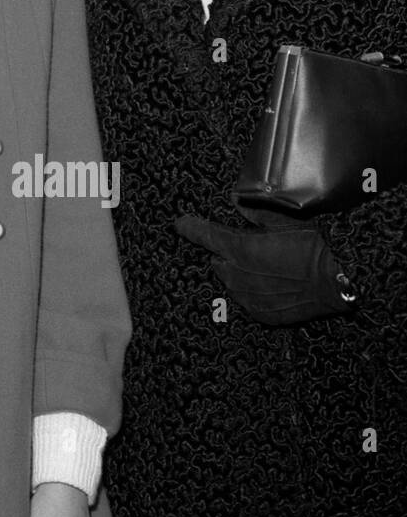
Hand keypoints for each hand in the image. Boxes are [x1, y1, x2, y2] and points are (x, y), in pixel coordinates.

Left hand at [175, 202, 353, 324]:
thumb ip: (254, 212)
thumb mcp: (282, 219)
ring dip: (242, 275)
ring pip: (232, 282)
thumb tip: (237, 201)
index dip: (189, 227)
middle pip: (218, 262)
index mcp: (237, 248)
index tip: (179, 224)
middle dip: (229, 255)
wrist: (337, 281)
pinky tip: (276, 286)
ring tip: (270, 269)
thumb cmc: (311, 245)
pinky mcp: (261, 314)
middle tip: (254, 250)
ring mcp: (247, 298)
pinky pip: (249, 300)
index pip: (203, 235)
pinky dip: (256, 293)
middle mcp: (236, 275)